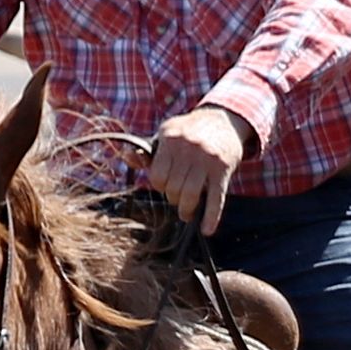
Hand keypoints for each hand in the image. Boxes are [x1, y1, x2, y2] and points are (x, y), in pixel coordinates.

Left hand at [148, 106, 250, 232]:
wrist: (224, 119)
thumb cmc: (189, 131)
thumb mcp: (167, 133)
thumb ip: (148, 150)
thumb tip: (127, 157)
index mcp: (170, 138)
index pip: (157, 176)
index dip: (160, 185)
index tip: (166, 185)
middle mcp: (188, 147)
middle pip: (173, 188)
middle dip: (173, 198)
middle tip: (178, 197)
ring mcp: (207, 158)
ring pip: (190, 195)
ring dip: (186, 210)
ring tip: (187, 213)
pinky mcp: (223, 169)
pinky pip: (216, 198)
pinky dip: (211, 217)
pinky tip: (207, 230)